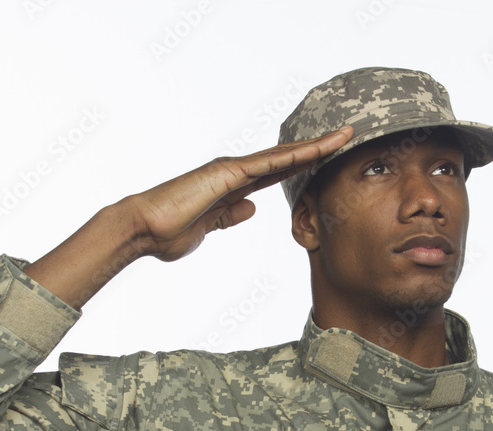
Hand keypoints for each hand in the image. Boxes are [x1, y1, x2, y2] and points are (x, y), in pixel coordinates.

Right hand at [117, 125, 352, 261]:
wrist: (143, 230)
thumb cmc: (168, 232)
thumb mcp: (209, 228)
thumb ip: (228, 217)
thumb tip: (250, 209)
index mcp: (234, 187)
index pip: (279, 172)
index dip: (306, 164)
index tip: (330, 157)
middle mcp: (235, 172)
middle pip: (287, 157)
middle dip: (319, 147)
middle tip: (350, 135)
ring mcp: (231, 170)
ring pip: (282, 155)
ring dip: (314, 145)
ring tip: (345, 135)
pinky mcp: (226, 174)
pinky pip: (267, 164)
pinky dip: (292, 156)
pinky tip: (315, 150)